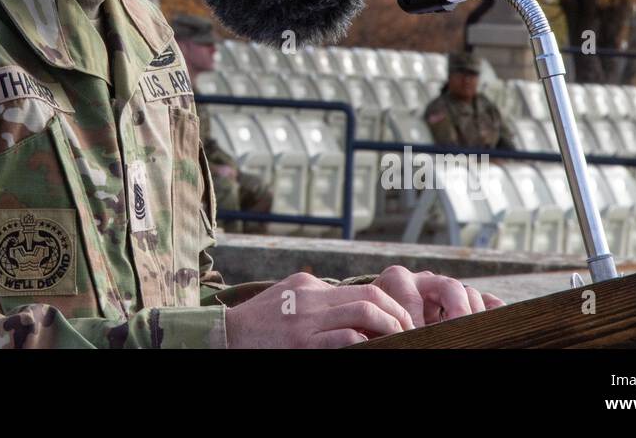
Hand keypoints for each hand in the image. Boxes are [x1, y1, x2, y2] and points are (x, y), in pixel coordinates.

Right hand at [225, 272, 414, 347]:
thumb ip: (313, 299)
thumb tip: (347, 308)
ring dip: (388, 326)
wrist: (226, 335)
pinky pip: (344, 337)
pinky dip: (364, 342)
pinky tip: (372, 349)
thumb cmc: (256, 322)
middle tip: (409, 330)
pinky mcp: (302, 341)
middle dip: (395, 313)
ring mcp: (307, 319)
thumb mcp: (285, 297)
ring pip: (363, 312)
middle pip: (368, 295)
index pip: (359, 289)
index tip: (400, 320)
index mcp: (309, 286)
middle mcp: (311, 297)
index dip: (387, 304)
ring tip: (398, 339)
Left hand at [368, 265, 504, 326]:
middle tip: (457, 332)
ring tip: (472, 334)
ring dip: (475, 314)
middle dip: (457, 310)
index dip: (415, 321)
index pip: (410, 297)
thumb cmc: (375, 321)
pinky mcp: (462, 299)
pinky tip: (495, 321)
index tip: (415, 336)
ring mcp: (445, 288)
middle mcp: (424, 280)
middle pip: (450, 286)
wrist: (379, 315)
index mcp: (397, 280)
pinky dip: (492, 309)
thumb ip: (387, 328)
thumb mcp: (376, 323)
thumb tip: (405, 337)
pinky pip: (483, 299)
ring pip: (469, 293)